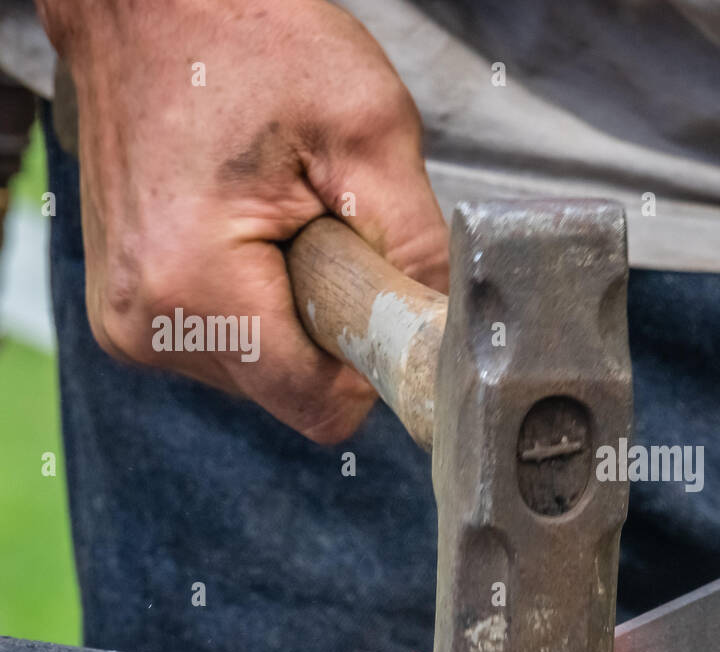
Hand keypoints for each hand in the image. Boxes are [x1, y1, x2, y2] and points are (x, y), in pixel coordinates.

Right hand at [37, 0, 447, 442]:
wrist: (149, 7)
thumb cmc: (247, 43)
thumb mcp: (368, 132)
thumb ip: (418, 247)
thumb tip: (452, 332)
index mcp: (193, 291)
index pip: (321, 406)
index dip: (372, 366)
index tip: (384, 300)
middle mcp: (146, 325)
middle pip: (293, 392)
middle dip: (331, 328)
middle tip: (324, 230)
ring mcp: (131, 322)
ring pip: (265, 372)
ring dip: (295, 313)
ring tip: (281, 220)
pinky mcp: (133, 310)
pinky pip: (232, 344)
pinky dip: (261, 302)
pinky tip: (253, 232)